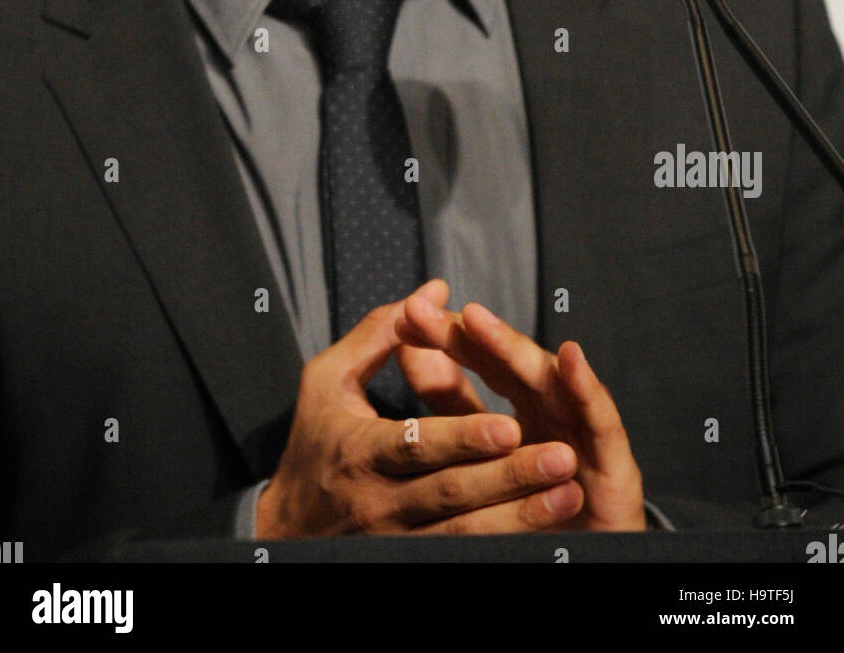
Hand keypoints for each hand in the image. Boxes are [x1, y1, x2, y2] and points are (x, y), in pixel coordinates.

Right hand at [256, 282, 584, 537]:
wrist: (286, 531)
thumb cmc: (315, 440)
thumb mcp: (329, 379)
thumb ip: (380, 332)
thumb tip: (435, 291)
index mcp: (361, 450)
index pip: (418, 445)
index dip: (465, 438)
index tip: (511, 426)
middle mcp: (380, 502)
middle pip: (452, 492)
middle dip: (510, 477)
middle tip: (564, 458)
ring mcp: (397, 541)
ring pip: (466, 533)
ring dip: (520, 516)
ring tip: (569, 495)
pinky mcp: (410, 563)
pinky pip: (464, 556)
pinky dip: (505, 544)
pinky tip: (544, 531)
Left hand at [396, 283, 645, 531]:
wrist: (593, 557)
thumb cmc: (543, 500)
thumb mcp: (489, 450)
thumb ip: (452, 401)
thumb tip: (408, 353)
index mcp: (525, 403)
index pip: (484, 362)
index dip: (449, 336)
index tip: (409, 312)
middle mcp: (554, 408)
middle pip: (511, 363)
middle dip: (471, 331)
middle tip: (427, 305)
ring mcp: (585, 430)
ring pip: (548, 381)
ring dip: (513, 348)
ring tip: (476, 319)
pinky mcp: (615, 463)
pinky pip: (600, 420)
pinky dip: (586, 385)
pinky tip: (570, 356)